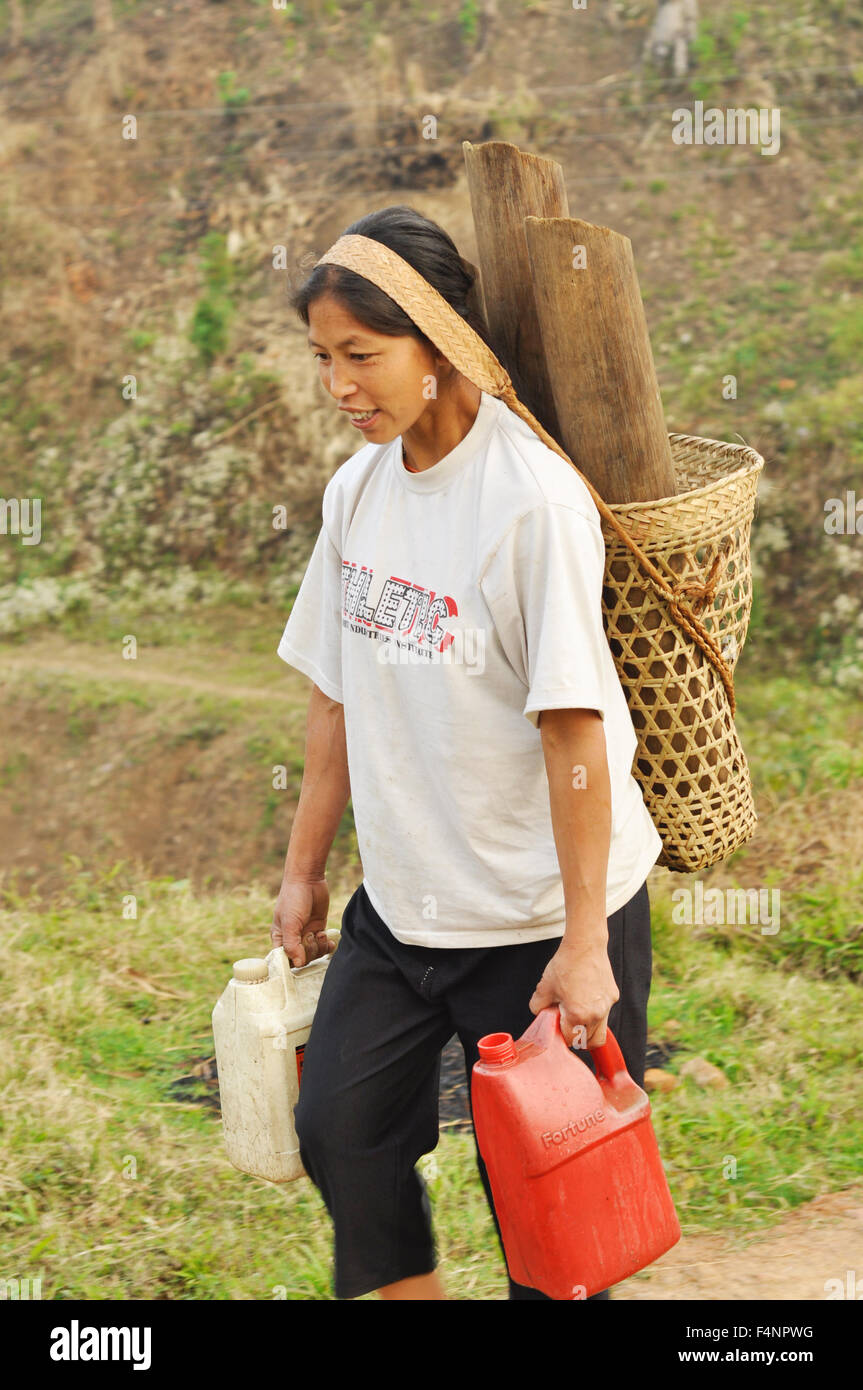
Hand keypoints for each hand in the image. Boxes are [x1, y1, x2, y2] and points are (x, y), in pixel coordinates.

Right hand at [270, 875, 334, 967]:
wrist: (308, 880)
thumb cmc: (293, 898)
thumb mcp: (290, 922)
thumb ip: (292, 944)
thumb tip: (298, 963)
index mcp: (280, 938)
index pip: (285, 960)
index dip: (293, 961)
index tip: (300, 955)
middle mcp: (292, 938)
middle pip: (302, 959)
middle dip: (309, 951)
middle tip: (309, 935)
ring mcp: (306, 934)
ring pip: (314, 954)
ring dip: (319, 948)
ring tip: (319, 934)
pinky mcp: (318, 929)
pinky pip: (323, 945)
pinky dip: (327, 945)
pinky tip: (327, 938)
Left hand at [528, 934, 619, 1048]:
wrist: (585, 945)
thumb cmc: (565, 965)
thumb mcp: (544, 987)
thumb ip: (538, 1007)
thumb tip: (541, 1015)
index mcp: (578, 1015)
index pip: (570, 1039)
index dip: (561, 1035)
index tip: (556, 1025)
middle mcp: (596, 1014)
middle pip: (589, 1041)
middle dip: (576, 1036)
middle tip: (566, 1023)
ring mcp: (607, 1006)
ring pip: (600, 1031)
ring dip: (588, 1028)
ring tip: (576, 1012)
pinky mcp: (613, 996)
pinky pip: (604, 1013)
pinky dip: (595, 1012)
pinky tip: (585, 997)